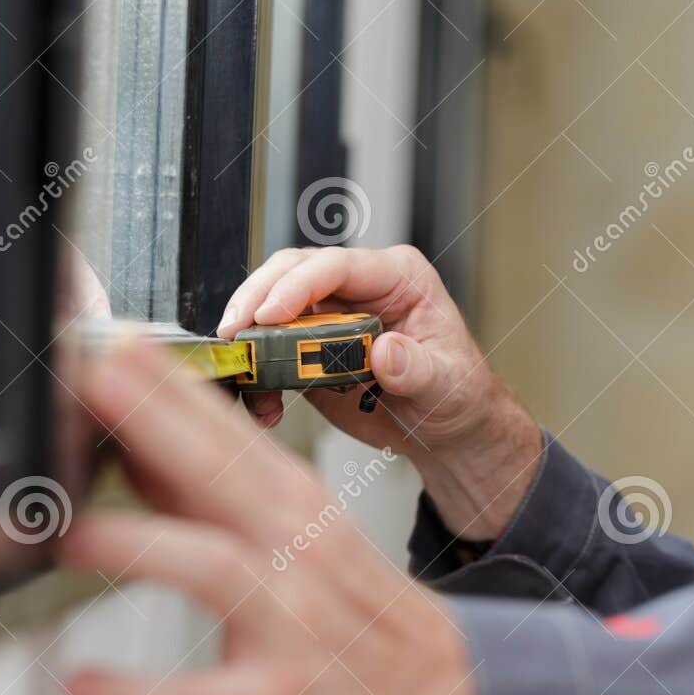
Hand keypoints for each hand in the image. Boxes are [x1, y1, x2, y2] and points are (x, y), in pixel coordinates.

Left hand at [57, 339, 481, 694]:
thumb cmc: (358, 616)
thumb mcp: (299, 539)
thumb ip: (214, 501)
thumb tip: (133, 450)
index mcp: (300, 508)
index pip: (231, 435)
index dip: (175, 389)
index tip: (116, 345)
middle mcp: (299, 553)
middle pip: (225, 475)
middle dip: (158, 422)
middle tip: (93, 377)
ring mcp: (292, 624)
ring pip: (217, 569)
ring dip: (141, 545)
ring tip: (66, 535)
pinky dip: (142, 692)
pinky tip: (83, 682)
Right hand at [218, 244, 541, 537]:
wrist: (447, 429)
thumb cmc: (458, 392)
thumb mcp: (447, 382)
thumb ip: (417, 368)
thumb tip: (385, 351)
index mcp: (398, 277)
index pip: (339, 265)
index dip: (298, 285)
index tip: (269, 313)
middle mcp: (360, 289)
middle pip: (293, 273)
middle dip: (257, 299)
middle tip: (235, 333)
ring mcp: (331, 317)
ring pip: (273, 309)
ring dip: (252, 339)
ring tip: (246, 376)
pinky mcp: (311, 349)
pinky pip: (273, 352)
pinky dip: (260, 377)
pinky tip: (264, 405)